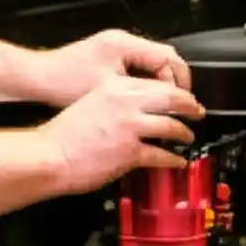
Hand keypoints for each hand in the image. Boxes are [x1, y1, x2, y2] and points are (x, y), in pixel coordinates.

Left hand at [29, 29, 191, 107]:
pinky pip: (138, 65)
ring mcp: (114, 47)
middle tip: (181, 102)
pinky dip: (146, 80)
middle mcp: (121, 41)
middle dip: (175, 80)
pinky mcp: (108, 56)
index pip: (168, 59)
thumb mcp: (109, 92)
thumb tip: (164, 104)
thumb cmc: (63, 82)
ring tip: (166, 102)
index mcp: (124, 45)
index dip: (178, 83)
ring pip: (152, 61)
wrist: (38, 78)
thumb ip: (141, 93)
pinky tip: (144, 98)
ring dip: (160, 81)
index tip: (181, 101)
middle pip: (164, 57)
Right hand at [37, 76, 205, 193]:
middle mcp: (125, 103)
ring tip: (188, 137)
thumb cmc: (63, 134)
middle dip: (190, 107)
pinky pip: (162, 155)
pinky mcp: (131, 152)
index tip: (182, 97)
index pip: (157, 84)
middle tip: (197, 112)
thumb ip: (117, 99)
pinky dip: (173, 160)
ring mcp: (130, 127)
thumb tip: (139, 105)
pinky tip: (177, 162)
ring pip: (171, 127)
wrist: (49, 155)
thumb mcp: (91, 101)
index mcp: (114, 87)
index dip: (175, 91)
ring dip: (184, 134)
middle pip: (172, 99)